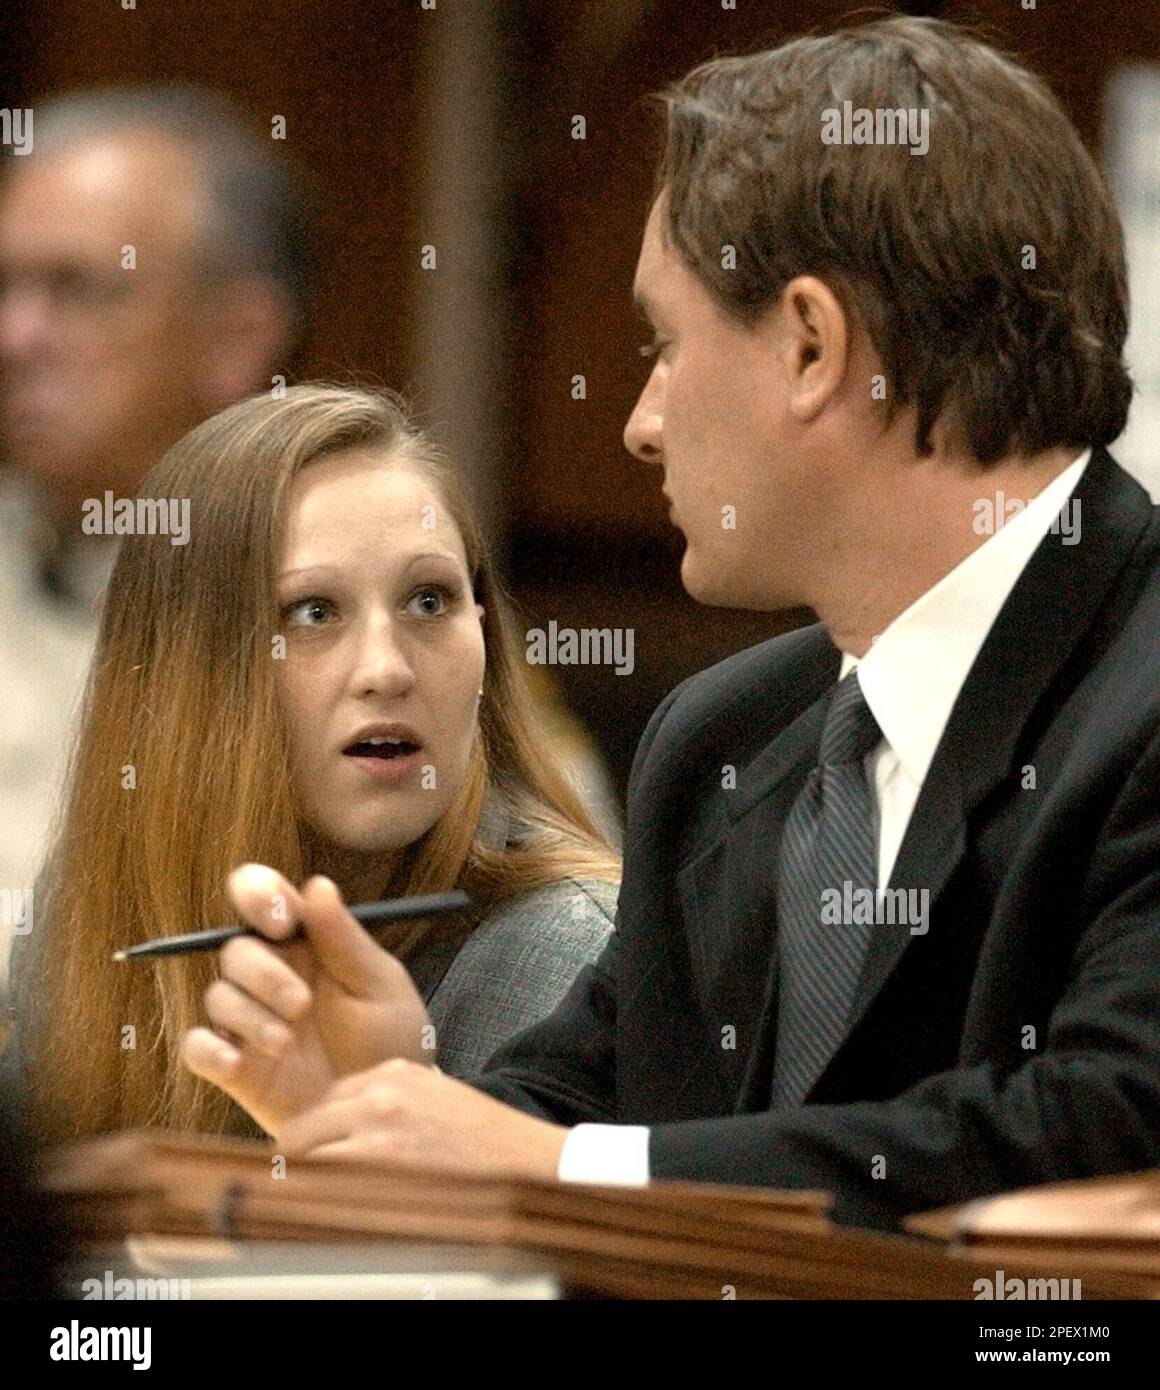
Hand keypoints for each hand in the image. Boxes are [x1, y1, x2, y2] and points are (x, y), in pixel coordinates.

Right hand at [181, 866, 433, 1137]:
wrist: (386, 1115)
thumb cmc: (391, 1041)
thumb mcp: (379, 985)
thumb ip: (345, 938)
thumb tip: (317, 884)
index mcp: (305, 943)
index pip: (261, 897)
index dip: (258, 895)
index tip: (281, 920)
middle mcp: (270, 976)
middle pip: (235, 949)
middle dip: (263, 974)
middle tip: (300, 1004)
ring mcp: (249, 1021)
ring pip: (217, 995)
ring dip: (249, 1016)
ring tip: (288, 1043)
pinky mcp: (235, 1067)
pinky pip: (196, 1046)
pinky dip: (208, 1050)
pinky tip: (238, 1062)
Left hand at [279, 1057, 569, 1179]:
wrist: (529, 1163)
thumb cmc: (487, 1139)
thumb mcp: (435, 1096)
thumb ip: (390, 1102)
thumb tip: (343, 1129)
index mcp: (393, 1073)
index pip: (325, 1100)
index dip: (317, 1132)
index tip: (311, 1154)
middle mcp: (378, 1096)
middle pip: (302, 1128)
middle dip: (296, 1158)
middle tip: (295, 1186)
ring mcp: (375, 1135)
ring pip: (303, 1159)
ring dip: (300, 1182)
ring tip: (303, 1206)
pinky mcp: (379, 1173)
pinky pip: (322, 1190)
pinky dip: (316, 1203)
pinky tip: (325, 1216)